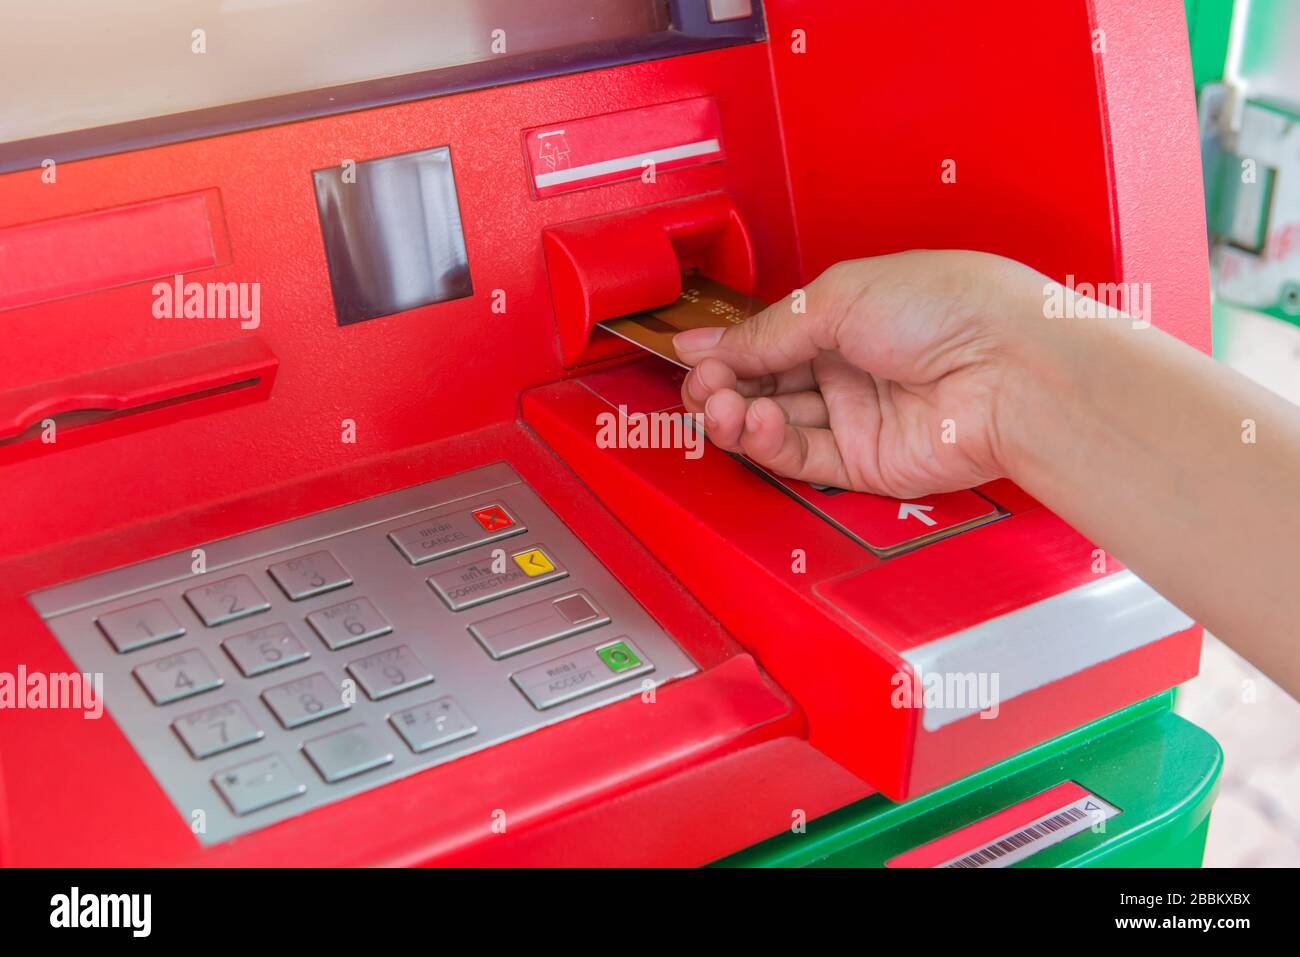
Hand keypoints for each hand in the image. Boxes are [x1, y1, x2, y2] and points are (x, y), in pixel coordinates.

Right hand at [674, 250, 1049, 497]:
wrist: (1013, 368)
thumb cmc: (953, 310)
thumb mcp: (840, 297)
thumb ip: (768, 330)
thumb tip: (709, 343)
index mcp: (849, 315)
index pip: (769, 338)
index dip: (727, 349)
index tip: (691, 354)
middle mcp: (852, 366)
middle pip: (766, 384)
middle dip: (724, 385)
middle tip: (700, 386)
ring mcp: (858, 416)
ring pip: (776, 424)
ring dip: (737, 416)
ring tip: (719, 406)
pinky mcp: (866, 462)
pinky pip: (802, 458)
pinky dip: (768, 444)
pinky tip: (753, 425)